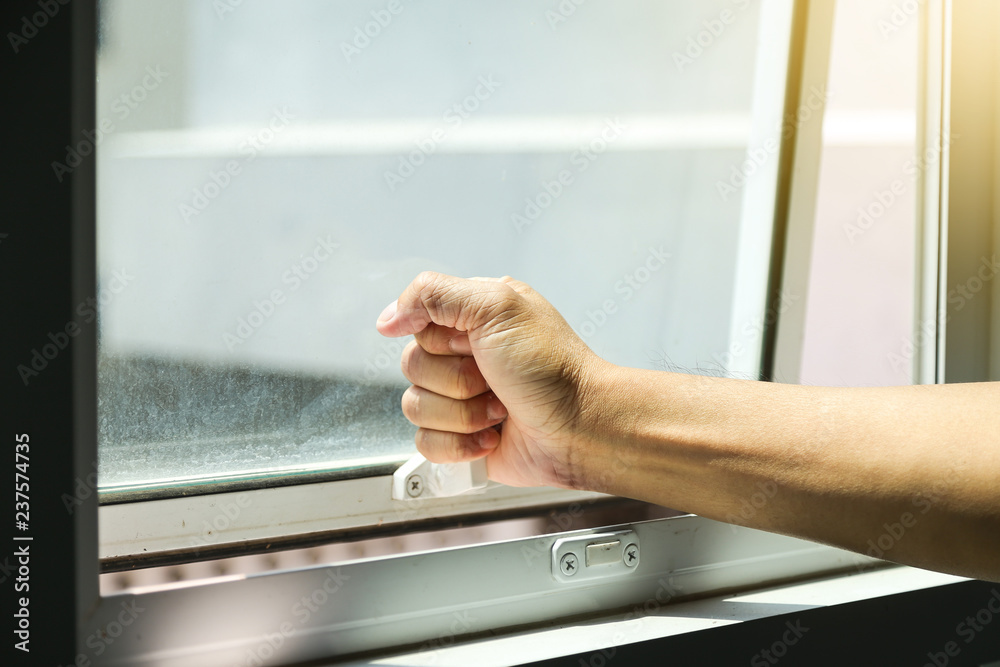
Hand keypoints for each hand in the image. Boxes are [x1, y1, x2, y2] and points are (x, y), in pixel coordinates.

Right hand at [375, 272, 603, 488]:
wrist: (581, 429)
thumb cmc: (552, 368)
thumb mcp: (496, 306)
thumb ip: (433, 294)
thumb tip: (387, 317)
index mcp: (473, 316)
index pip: (417, 323)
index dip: (442, 341)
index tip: (475, 344)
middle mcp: (465, 354)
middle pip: (412, 366)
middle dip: (456, 381)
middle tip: (494, 380)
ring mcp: (462, 398)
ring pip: (415, 408)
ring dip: (461, 414)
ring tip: (498, 410)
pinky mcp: (461, 438)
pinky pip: (425, 444)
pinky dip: (459, 445)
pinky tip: (492, 436)